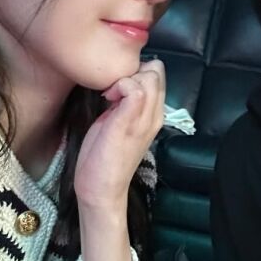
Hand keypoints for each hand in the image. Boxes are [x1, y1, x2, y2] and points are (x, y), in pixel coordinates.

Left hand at [74, 59, 164, 211]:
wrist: (102, 189)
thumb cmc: (106, 156)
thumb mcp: (120, 123)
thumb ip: (125, 104)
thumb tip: (120, 84)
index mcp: (155, 116)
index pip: (158, 75)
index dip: (138, 71)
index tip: (118, 86)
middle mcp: (155, 116)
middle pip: (157, 71)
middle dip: (133, 71)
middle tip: (113, 89)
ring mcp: (144, 120)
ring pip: (149, 77)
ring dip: (126, 78)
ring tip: (110, 95)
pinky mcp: (128, 124)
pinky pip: (134, 90)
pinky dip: (119, 86)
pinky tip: (107, 98)